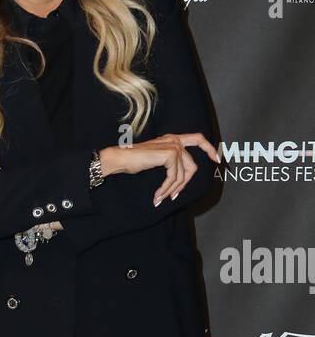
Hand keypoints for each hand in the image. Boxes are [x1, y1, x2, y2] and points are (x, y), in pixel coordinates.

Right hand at [100, 133, 220, 205]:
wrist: (121, 158)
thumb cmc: (133, 160)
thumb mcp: (155, 158)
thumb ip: (170, 161)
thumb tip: (180, 178)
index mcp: (172, 138)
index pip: (197, 138)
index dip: (209, 148)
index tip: (216, 160)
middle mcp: (175, 140)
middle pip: (192, 166)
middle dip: (184, 184)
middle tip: (173, 196)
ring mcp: (174, 146)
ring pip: (181, 176)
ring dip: (170, 190)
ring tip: (160, 197)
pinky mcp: (170, 155)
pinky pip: (173, 178)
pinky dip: (166, 189)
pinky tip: (158, 196)